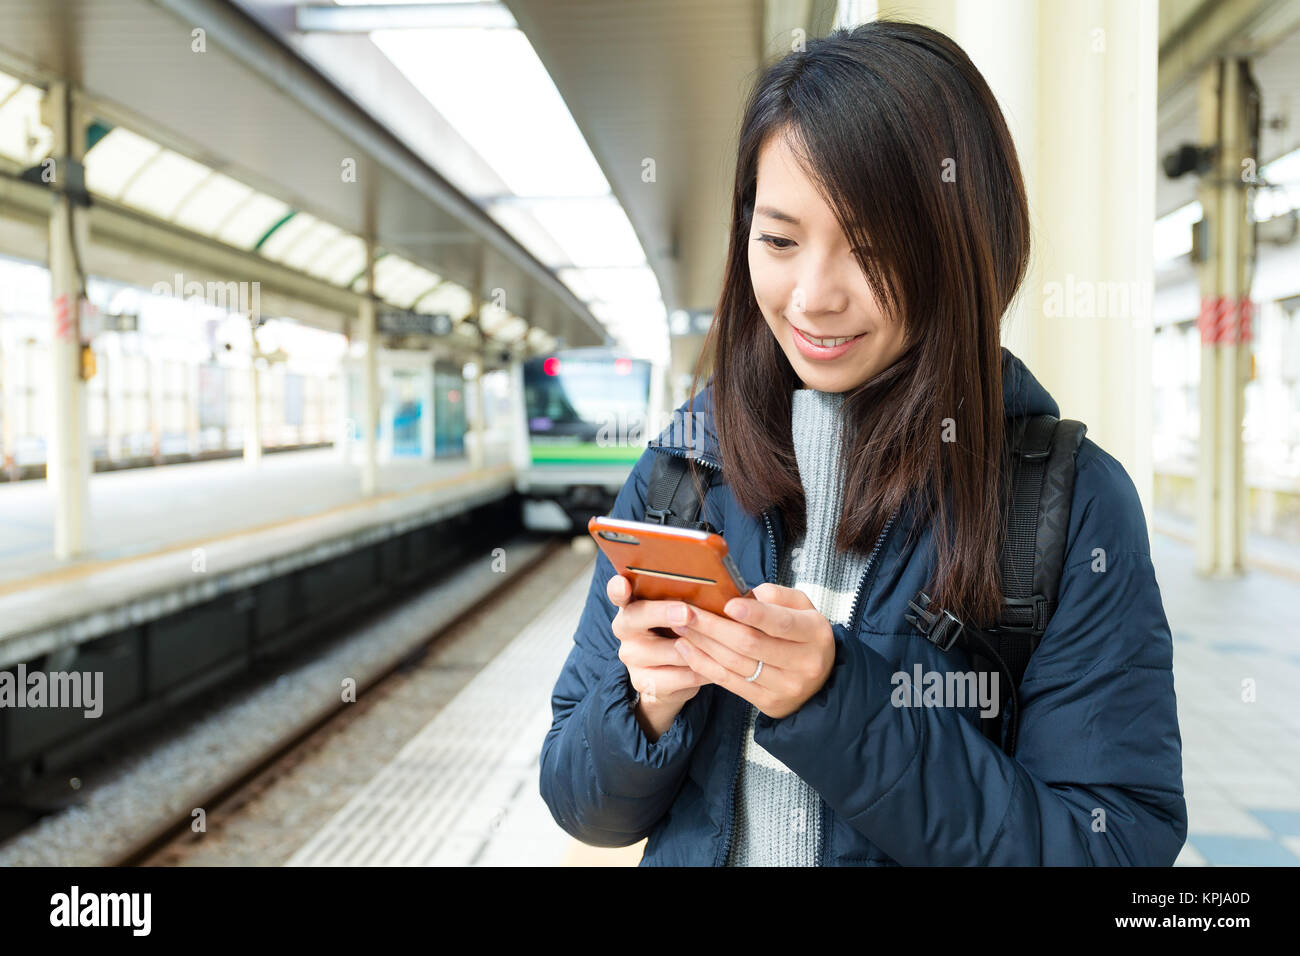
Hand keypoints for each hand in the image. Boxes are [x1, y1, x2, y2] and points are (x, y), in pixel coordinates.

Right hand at [607, 575, 710, 735]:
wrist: (669, 677)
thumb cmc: (678, 630)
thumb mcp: (679, 610)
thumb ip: (685, 597)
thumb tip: (714, 587)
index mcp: (631, 603)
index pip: (618, 592)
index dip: (618, 588)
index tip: (623, 585)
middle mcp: (624, 628)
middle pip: (638, 616)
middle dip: (663, 613)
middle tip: (686, 612)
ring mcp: (630, 656)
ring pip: (670, 650)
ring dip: (699, 647)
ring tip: (722, 642)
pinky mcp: (643, 681)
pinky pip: (680, 675)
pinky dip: (702, 670)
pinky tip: (717, 665)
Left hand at [669, 583, 835, 718]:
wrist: (821, 681)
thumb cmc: (803, 634)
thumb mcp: (802, 608)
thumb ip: (777, 596)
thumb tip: (746, 595)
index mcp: (815, 633)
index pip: (781, 623)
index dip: (753, 614)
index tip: (727, 604)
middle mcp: (804, 663)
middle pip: (750, 644)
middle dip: (712, 626)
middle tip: (685, 611)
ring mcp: (786, 686)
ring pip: (735, 664)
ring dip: (702, 644)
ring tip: (680, 626)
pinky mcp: (768, 702)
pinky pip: (729, 682)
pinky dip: (704, 665)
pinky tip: (687, 649)